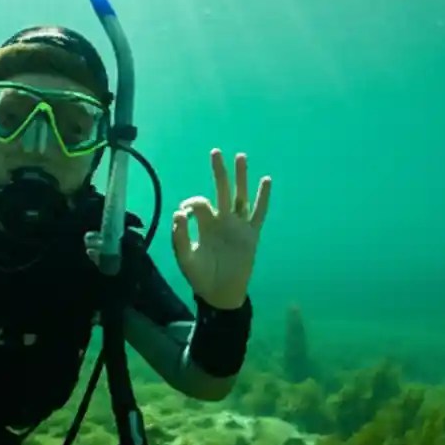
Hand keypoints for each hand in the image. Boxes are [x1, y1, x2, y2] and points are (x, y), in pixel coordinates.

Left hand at [171, 148, 271, 309]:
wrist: (220, 293)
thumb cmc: (201, 276)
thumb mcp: (184, 258)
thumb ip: (179, 237)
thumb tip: (179, 213)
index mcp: (204, 224)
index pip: (199, 204)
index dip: (192, 203)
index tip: (185, 213)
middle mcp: (222, 221)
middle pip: (221, 190)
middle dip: (219, 172)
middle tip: (215, 151)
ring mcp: (238, 226)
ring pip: (241, 197)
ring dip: (241, 178)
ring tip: (240, 157)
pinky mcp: (251, 235)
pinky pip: (259, 213)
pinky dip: (262, 198)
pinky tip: (265, 180)